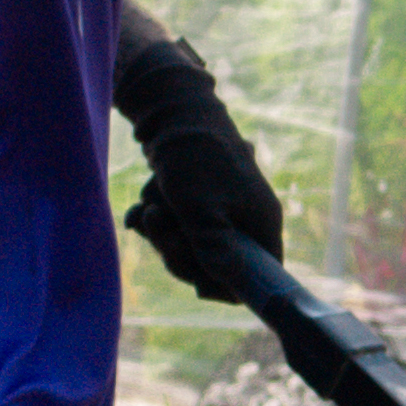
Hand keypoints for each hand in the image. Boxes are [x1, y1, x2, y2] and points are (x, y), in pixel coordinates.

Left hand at [115, 29, 285, 300]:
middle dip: (180, 253)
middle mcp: (247, 219)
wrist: (172, 110)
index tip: (195, 279)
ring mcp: (223, 210)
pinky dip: (159, 221)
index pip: (258, 277)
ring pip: (190, 248)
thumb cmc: (193, 159)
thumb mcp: (201, 211)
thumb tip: (232, 295)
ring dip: (163, 233)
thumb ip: (215, 252)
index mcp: (261, 223)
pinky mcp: (198, 202)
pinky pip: (177, 229)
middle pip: (215, 266)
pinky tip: (144, 206)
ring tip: (152, 205)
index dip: (225, 285)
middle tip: (161, 226)